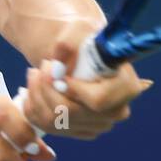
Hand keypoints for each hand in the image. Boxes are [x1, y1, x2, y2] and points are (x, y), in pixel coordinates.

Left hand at [21, 31, 152, 139]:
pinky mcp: (80, 131)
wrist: (79, 52)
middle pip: (71, 114)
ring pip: (55, 122)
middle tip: (42, 66)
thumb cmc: (82, 39)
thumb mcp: (77, 30)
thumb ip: (67, 44)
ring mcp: (98, 125)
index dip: (71, 88)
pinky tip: (33, 89)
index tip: (56, 67)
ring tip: (35, 73)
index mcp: (127, 87)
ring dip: (37, 95)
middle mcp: (116, 111)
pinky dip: (33, 108)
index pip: (97, 101)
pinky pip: (47, 127)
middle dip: (47, 88)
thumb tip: (57, 67)